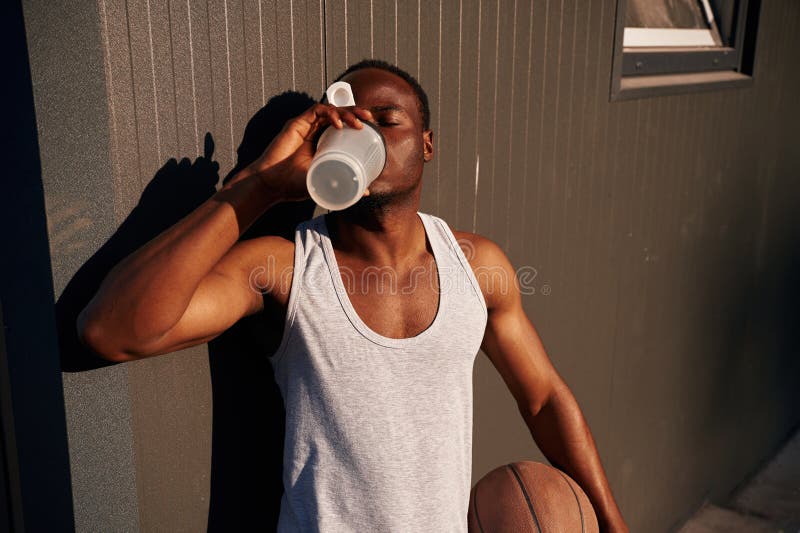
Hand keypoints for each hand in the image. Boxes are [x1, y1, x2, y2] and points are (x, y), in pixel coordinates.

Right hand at [228, 103, 373, 201]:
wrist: (271, 185)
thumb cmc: (294, 185)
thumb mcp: (324, 184)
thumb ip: (344, 184)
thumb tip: (367, 191)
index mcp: (323, 143)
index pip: (344, 125)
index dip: (358, 122)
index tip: (371, 127)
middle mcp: (315, 131)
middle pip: (340, 114)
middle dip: (356, 112)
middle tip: (369, 119)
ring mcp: (306, 126)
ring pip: (331, 110)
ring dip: (347, 112)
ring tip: (358, 123)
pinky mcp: (296, 123)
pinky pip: (316, 111)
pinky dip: (330, 113)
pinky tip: (338, 124)